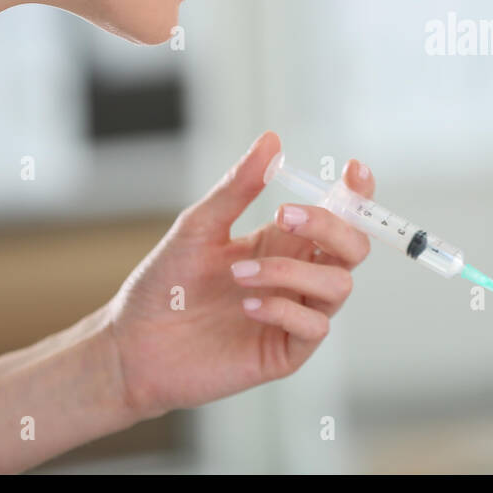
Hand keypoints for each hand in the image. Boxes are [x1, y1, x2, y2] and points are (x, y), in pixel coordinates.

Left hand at [97, 131, 374, 421]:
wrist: (134, 345)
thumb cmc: (165, 287)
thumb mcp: (198, 227)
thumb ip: (238, 188)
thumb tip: (271, 141)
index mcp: (283, 242)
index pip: (340, 215)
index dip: (358, 193)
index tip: (352, 169)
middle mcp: (298, 276)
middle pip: (353, 247)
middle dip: (332, 226)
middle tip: (286, 215)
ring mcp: (296, 314)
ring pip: (339, 286)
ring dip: (292, 272)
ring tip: (239, 274)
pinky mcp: (286, 351)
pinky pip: (314, 327)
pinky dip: (285, 309)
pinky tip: (248, 306)